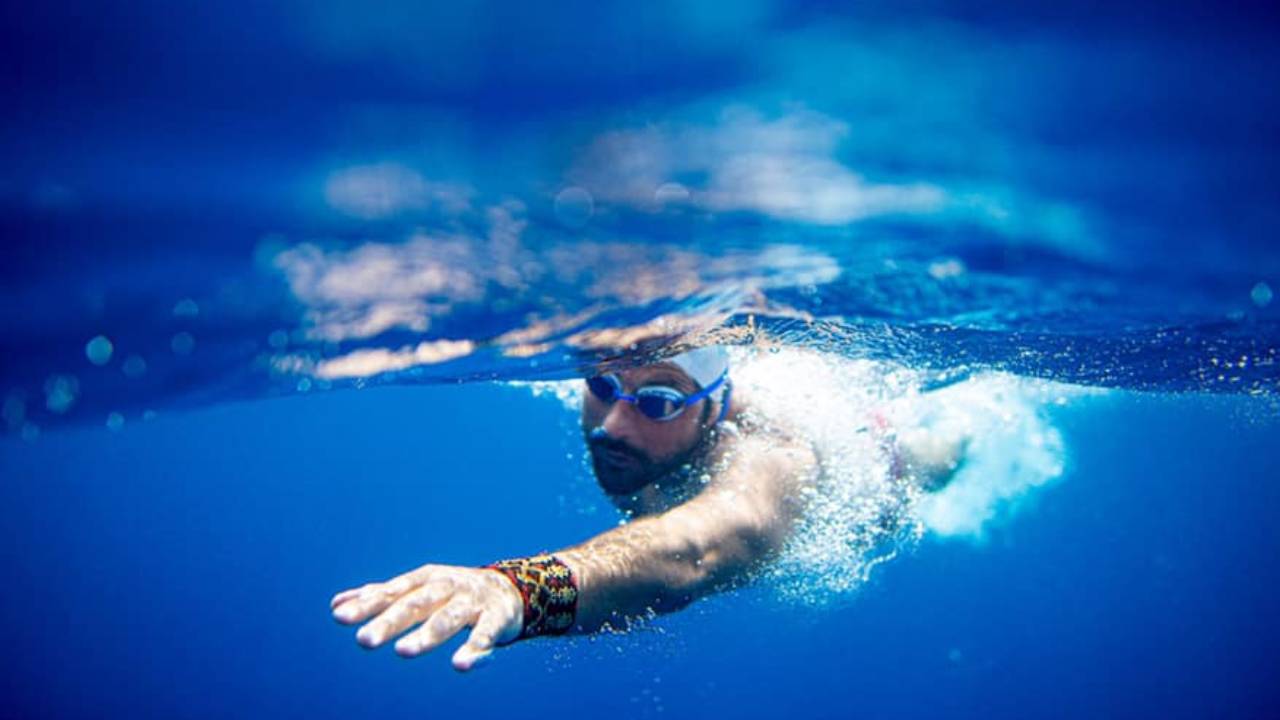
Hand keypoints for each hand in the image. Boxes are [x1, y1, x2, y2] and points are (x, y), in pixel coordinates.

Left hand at [330, 564, 523, 670]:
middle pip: (415, 604)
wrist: (508, 590)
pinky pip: (485, 634)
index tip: (340, 617)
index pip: (391, 592)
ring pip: (447, 618)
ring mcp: (472, 601)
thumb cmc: (452, 592)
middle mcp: (446, 586)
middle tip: (364, 640)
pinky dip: (474, 648)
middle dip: (389, 621)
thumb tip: (337, 604)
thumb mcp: (417, 590)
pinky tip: (460, 664)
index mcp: (424, 580)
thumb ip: (380, 597)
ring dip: (425, 634)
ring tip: (402, 651)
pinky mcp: (496, 618)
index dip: (366, 605)